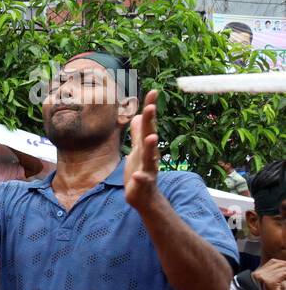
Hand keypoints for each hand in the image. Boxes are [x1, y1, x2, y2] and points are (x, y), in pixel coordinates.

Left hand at [124, 91, 159, 210]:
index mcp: (146, 146)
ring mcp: (148, 169)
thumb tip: (138, 117)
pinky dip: (141, 177)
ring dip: (150, 147)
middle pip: (150, 135)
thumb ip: (137, 135)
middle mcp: (150, 155)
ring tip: (151, 136)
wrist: (144, 197)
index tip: (153, 91)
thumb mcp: (136, 151)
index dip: (150, 109)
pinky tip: (137, 175)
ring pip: (151, 157)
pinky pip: (143, 180)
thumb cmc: (140, 172)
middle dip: (151, 122)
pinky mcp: (144, 184)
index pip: (148, 125)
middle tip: (150, 107)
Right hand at [254, 258, 285, 289]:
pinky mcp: (269, 282)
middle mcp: (257, 274)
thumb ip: (278, 273)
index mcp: (257, 273)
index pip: (273, 262)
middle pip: (278, 263)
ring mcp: (262, 278)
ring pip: (282, 268)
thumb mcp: (276, 283)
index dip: (284, 264)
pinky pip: (284, 273)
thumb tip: (285, 264)